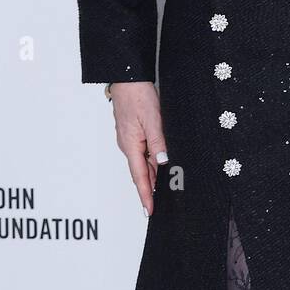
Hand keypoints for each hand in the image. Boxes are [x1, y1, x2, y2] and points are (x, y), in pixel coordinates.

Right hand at [109, 81, 167, 215]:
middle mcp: (128, 145)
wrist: (127, 78)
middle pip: (141, 172)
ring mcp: (130, 139)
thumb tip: (161, 161)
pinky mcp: (134, 133)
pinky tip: (159, 167)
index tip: (148, 211)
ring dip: (151, 177)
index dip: (144, 195)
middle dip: (149, 190)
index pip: (139, 176)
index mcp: (131, 145)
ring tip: (162, 191)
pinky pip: (143, 153)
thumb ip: (158, 141)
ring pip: (143, 162)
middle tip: (158, 206)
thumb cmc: (138, 96)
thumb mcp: (152, 119)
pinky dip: (151, 163)